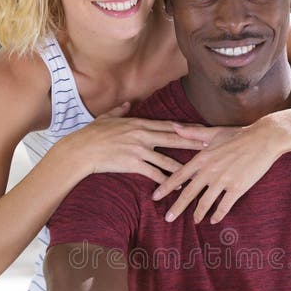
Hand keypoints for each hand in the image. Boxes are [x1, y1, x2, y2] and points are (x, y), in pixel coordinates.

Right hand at [65, 103, 211, 186]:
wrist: (80, 150)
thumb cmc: (91, 134)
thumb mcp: (107, 118)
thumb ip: (120, 111)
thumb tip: (128, 104)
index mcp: (139, 123)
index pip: (168, 125)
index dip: (186, 128)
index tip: (201, 130)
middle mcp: (142, 135)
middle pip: (174, 139)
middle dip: (193, 143)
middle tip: (210, 146)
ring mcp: (139, 150)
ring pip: (167, 159)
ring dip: (183, 166)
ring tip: (198, 172)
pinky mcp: (133, 164)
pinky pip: (154, 174)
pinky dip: (167, 181)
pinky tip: (176, 186)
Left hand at [151, 115, 283, 222]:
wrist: (264, 139)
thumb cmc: (239, 134)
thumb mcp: (214, 133)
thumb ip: (192, 133)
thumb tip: (173, 126)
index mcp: (202, 158)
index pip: (179, 175)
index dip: (165, 187)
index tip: (155, 197)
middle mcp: (210, 170)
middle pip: (188, 193)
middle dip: (177, 207)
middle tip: (168, 218)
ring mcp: (224, 180)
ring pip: (205, 202)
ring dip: (198, 213)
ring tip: (194, 221)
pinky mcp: (238, 187)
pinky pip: (224, 205)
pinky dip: (218, 214)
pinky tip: (214, 220)